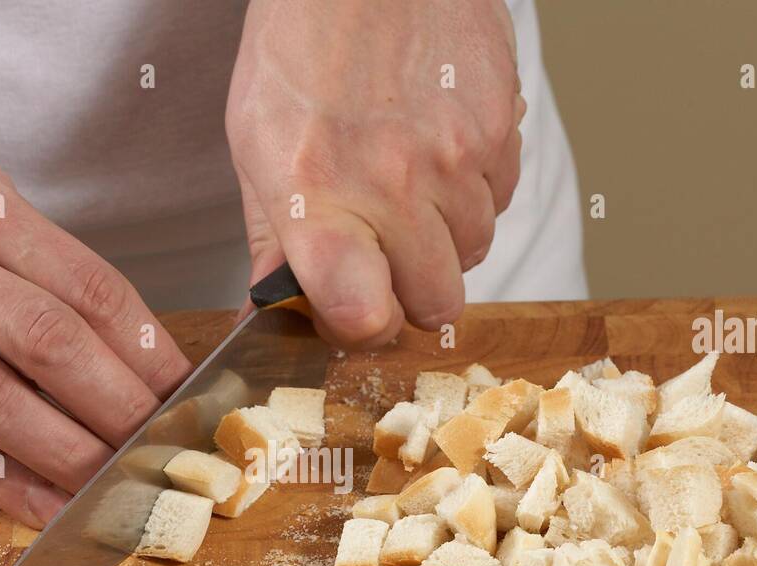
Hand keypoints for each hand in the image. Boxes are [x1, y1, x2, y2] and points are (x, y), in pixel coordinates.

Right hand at [0, 140, 191, 526]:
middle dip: (118, 407)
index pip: (85, 286)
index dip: (147, 351)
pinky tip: (44, 505)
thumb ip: (40, 267)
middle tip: (162, 450)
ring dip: (63, 450)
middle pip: (46, 341)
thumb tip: (135, 359)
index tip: (186, 396)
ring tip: (113, 485)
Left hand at [226, 0, 524, 346]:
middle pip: (435, 305)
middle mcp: (392, 184)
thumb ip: (271, 244)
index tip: (351, 310)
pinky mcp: (501, 129)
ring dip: (444, 239)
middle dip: (410, 291)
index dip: (361, 328)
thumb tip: (266, 319)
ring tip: (407, 184)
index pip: (365, 318)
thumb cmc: (301, 47)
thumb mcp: (255, 146)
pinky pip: (501, 202)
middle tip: (384, 251)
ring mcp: (456, 158)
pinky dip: (474, 194)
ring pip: (473, 256)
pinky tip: (438, 152)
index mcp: (318, 196)